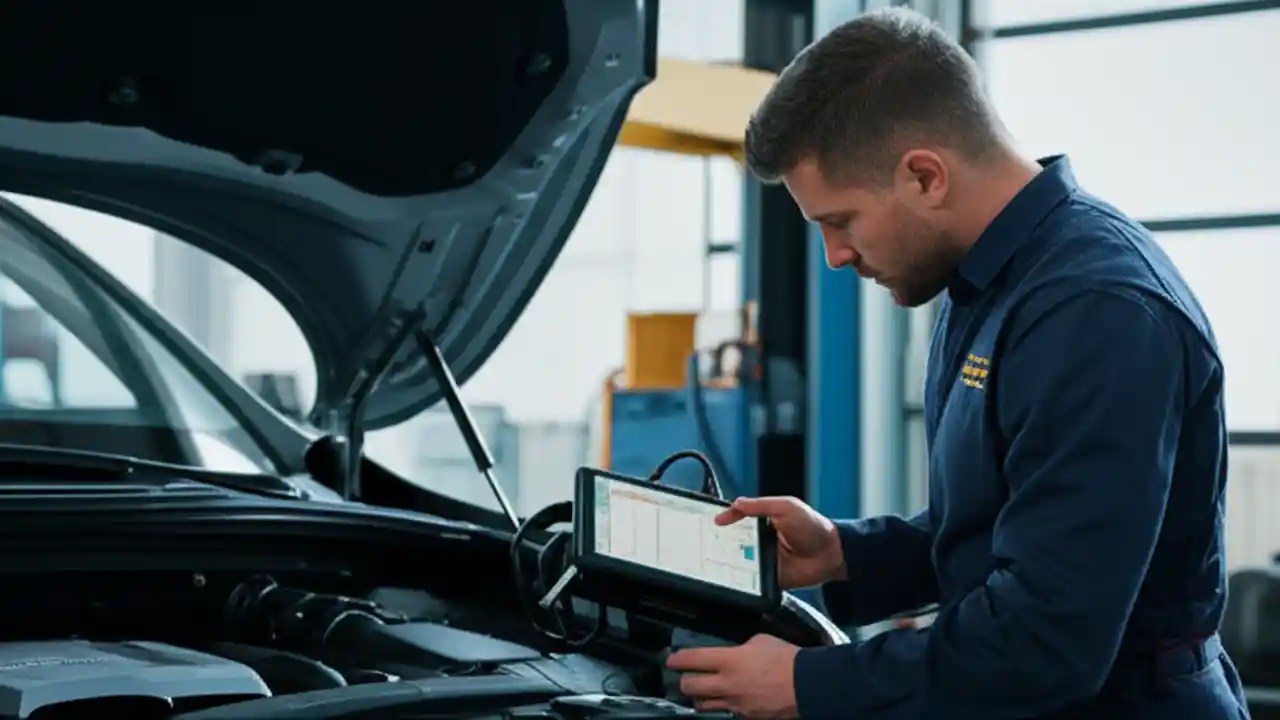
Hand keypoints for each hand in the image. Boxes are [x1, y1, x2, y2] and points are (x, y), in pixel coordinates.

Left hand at [667, 633, 800, 717]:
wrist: (806, 684)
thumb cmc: (786, 659)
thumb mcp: (759, 641)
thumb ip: (740, 647)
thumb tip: (733, 651)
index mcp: (729, 661)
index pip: (692, 660)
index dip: (677, 659)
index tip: (672, 659)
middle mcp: (727, 684)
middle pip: (690, 686)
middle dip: (684, 681)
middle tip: (685, 676)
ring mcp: (735, 703)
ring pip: (703, 705)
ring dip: (699, 697)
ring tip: (701, 691)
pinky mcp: (746, 716)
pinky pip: (726, 712)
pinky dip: (722, 707)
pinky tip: (726, 700)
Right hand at [716, 496, 844, 588]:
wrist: (831, 554)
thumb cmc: (813, 527)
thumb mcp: (786, 507)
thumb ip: (760, 505)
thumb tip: (735, 503)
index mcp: (764, 521)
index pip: (738, 520)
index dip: (726, 521)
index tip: (714, 523)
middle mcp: (761, 541)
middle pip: (734, 543)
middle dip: (722, 544)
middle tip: (710, 543)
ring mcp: (764, 560)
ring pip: (740, 562)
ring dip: (731, 562)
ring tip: (719, 560)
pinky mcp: (769, 578)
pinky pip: (752, 579)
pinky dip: (744, 578)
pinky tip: (736, 575)